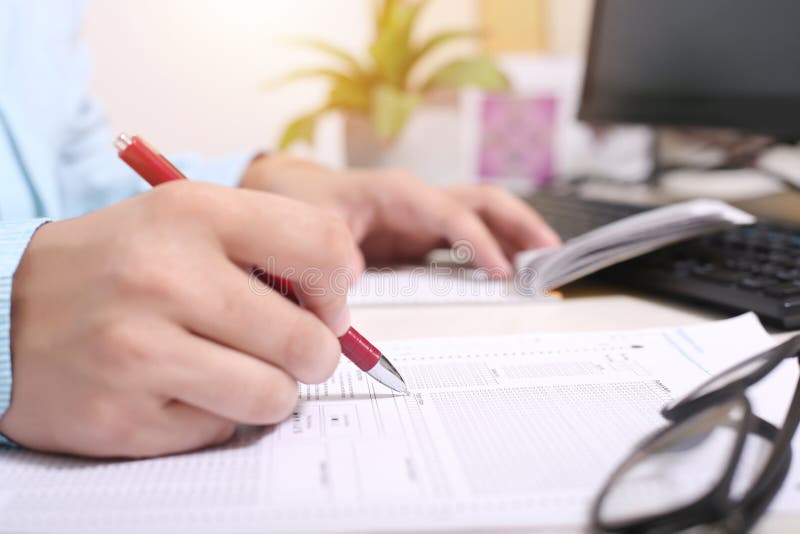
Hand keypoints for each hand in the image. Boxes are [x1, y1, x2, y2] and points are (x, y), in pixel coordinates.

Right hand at [0, 181, 355, 457]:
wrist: (4, 310)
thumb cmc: (116, 264)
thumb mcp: (184, 221)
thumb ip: (268, 242)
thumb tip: (342, 293)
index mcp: (192, 214)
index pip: (323, 244)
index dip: (339, 284)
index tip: (325, 302)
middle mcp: (165, 278)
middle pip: (309, 341)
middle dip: (314, 354)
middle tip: (289, 349)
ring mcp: (138, 352)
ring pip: (274, 397)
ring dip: (268, 391)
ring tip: (232, 371)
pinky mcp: (121, 418)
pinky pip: (219, 431)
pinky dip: (213, 416)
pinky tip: (176, 389)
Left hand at [240, 155, 559, 276]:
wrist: (299, 195)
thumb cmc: (309, 202)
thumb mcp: (313, 222)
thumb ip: (332, 250)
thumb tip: (352, 278)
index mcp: (400, 194)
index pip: (452, 215)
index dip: (480, 243)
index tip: (503, 273)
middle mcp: (421, 202)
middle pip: (486, 203)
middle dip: (521, 225)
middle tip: (552, 255)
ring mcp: (426, 218)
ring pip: (486, 218)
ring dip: (518, 237)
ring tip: (547, 265)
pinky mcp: (425, 237)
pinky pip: (469, 241)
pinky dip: (495, 253)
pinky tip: (512, 274)